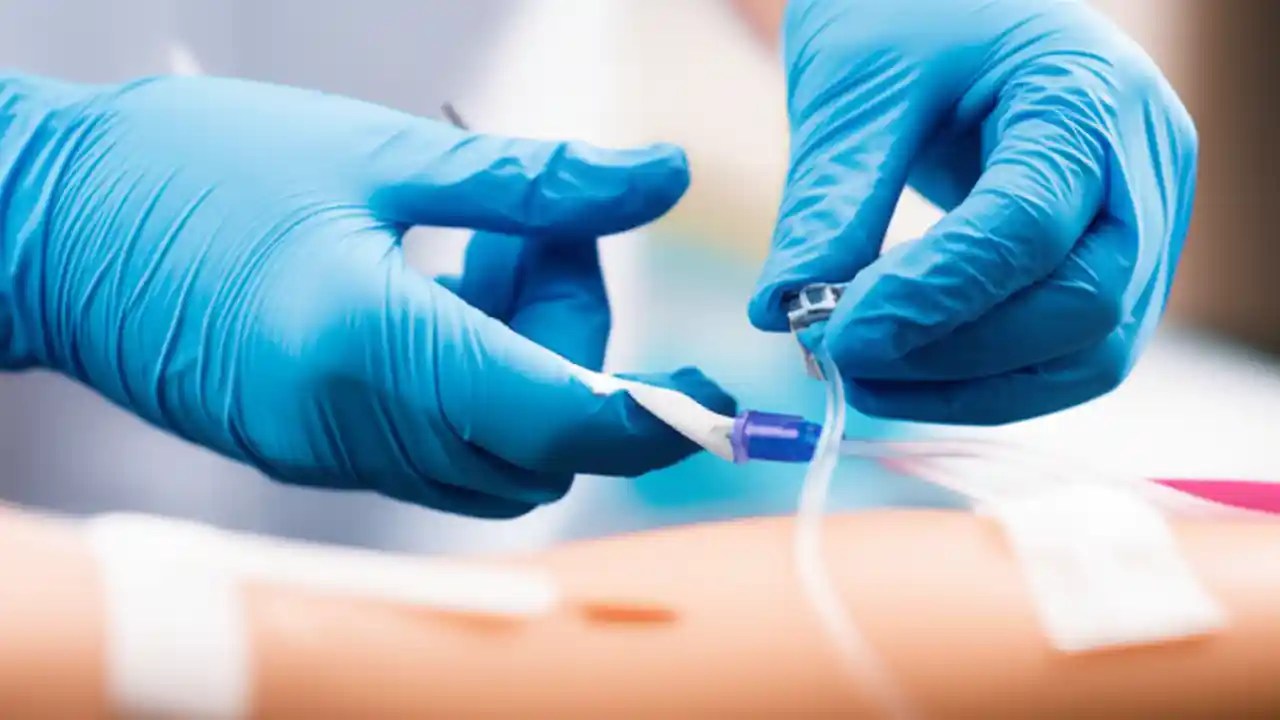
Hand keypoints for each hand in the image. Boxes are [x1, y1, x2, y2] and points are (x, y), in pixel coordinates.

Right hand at [0, 74, 733, 516]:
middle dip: (578, 356)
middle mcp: (349, 425)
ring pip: (489, 456)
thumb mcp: (381, 151)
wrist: (53, 220)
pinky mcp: (309, 452)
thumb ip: (535, 181)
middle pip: (537, 444)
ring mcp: (325, 453)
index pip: (555, 419)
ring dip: (524, 370)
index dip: (650, 416)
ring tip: (475, 255)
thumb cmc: (197, 165)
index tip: (707, 395)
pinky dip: (470, 387)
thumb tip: (658, 177)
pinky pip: (432, 448)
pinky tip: (435, 294)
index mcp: (368, 342)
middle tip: (539, 241)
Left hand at [749, 0, 1196, 423]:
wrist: (955, 4)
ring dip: (967, 388)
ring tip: (859, 373)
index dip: (932, 297)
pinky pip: (1064, 355)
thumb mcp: (860, 85)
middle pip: (1082, 304)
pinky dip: (984, 381)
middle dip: (955, 355)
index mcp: (1087, 94)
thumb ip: (833, 200)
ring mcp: (1143, 223)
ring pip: (1086, 353)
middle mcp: (1143, 165)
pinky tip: (903, 365)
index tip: (835, 336)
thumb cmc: (911, 15)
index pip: (1027, 226)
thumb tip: (782, 313)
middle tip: (839, 358)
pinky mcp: (1113, 268)